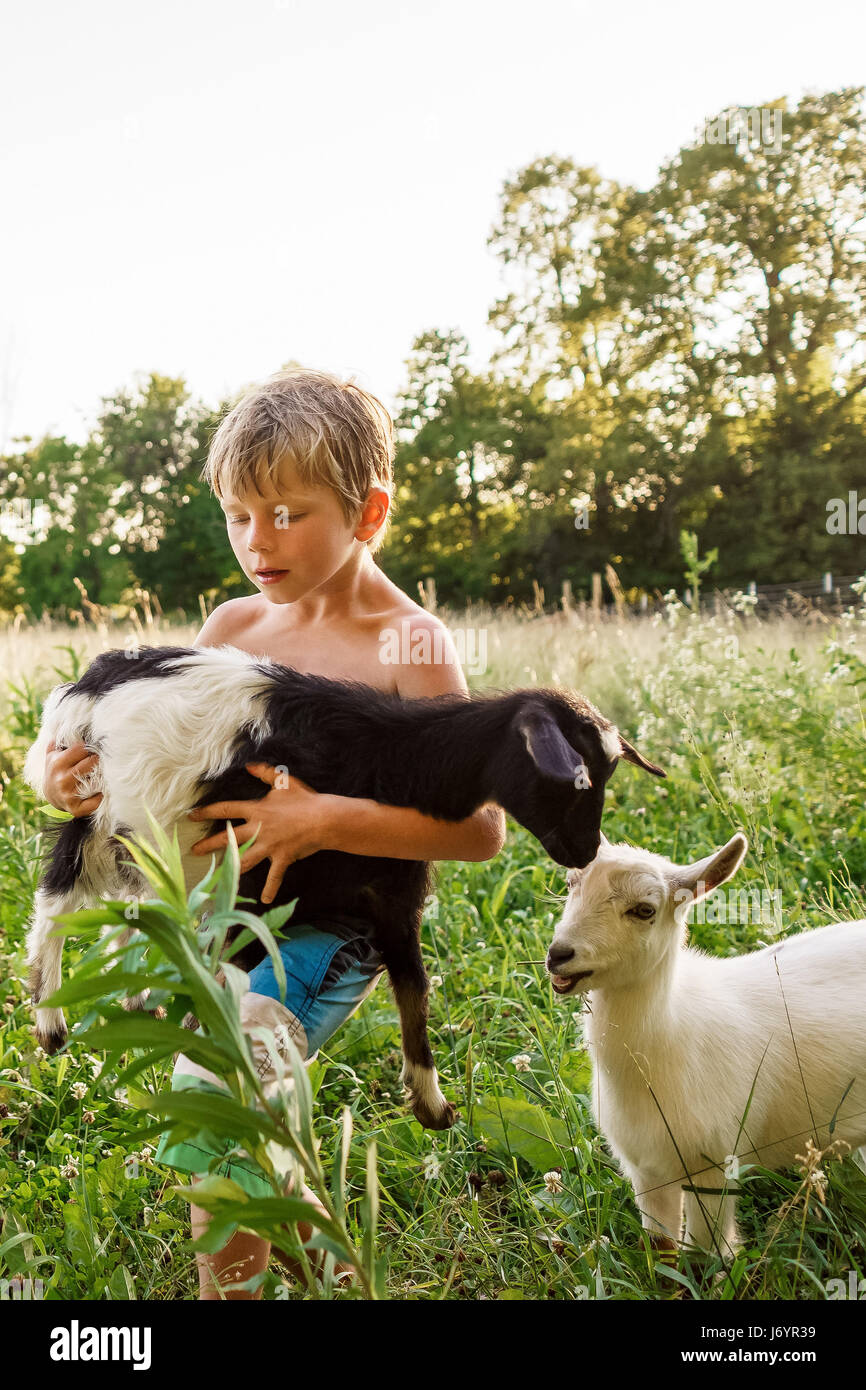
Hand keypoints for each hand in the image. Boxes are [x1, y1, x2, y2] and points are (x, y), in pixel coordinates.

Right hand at [44, 739, 102, 815]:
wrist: (51, 795)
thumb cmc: (56, 770)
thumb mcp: (52, 754)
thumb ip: (58, 741)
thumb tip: (65, 723)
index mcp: (57, 763)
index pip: (81, 749)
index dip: (90, 748)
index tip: (95, 748)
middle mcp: (62, 779)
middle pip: (90, 764)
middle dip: (99, 760)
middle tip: (105, 759)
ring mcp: (68, 794)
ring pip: (94, 782)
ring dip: (102, 777)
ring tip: (106, 773)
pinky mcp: (75, 808)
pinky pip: (94, 803)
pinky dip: (100, 797)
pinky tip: (102, 792)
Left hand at [187, 763, 332, 903]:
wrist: (323, 818)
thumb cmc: (304, 798)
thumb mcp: (283, 781)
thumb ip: (264, 772)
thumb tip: (248, 765)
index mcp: (256, 810)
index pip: (226, 810)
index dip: (206, 811)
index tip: (191, 815)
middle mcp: (258, 830)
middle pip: (227, 838)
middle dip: (208, 844)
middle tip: (194, 851)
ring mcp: (269, 846)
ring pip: (244, 860)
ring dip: (231, 868)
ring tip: (217, 876)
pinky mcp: (282, 858)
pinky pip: (274, 877)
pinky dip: (270, 889)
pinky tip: (264, 901)